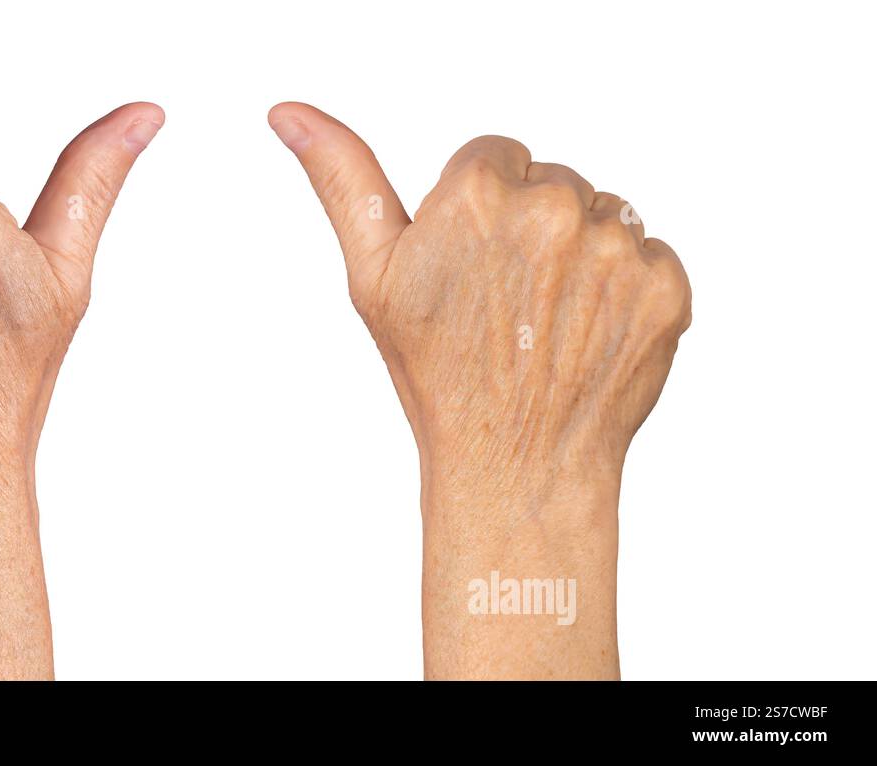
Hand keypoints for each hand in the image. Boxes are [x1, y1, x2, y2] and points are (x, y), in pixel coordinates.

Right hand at [270, 102, 689, 677]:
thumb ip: (343, 179)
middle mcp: (553, 207)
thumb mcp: (374, 276)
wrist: (516, 464)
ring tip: (547, 321)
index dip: (479, 213)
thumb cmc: (436, 374)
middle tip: (506, 302)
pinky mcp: (666, 285)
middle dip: (532, 229)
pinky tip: (592, 333)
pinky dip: (628, 290)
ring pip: (602, 216)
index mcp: (479, 193)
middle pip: (552, 182)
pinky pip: (649, 255)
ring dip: (583, 256)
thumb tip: (288, 112)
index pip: (496, 157)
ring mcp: (616, 247)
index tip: (470, 269)